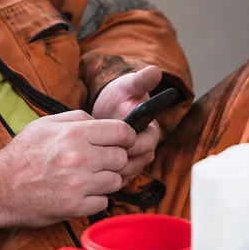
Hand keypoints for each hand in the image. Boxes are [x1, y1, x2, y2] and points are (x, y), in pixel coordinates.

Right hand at [0, 111, 136, 233]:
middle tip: (99, 162)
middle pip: (122, 158)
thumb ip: (77, 118)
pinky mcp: (76, 207)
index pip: (122, 132)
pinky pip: (104, 201)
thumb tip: (101, 122)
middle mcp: (80, 158)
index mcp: (75, 134)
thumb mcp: (45, 124)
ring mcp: (79, 184)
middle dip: (114, 159)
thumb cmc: (21, 155)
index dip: (126, 137)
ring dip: (106, 180)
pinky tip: (80, 192)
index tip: (121, 142)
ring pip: (116, 181)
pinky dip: (96, 198)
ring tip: (87, 178)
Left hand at [91, 65, 162, 184]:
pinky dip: (106, 177)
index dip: (132, 145)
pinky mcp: (121, 167)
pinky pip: (117, 178)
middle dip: (120, 161)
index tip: (117, 142)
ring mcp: (134, 159)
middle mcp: (145, 148)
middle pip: (137, 162)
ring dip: (112, 171)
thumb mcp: (128, 86)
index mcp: (151, 130)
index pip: (147, 145)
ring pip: (127, 173)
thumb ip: (141, 80)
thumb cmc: (120, 96)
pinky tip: (93, 171)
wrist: (108, 109)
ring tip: (94, 165)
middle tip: (100, 157)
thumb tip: (155, 71)